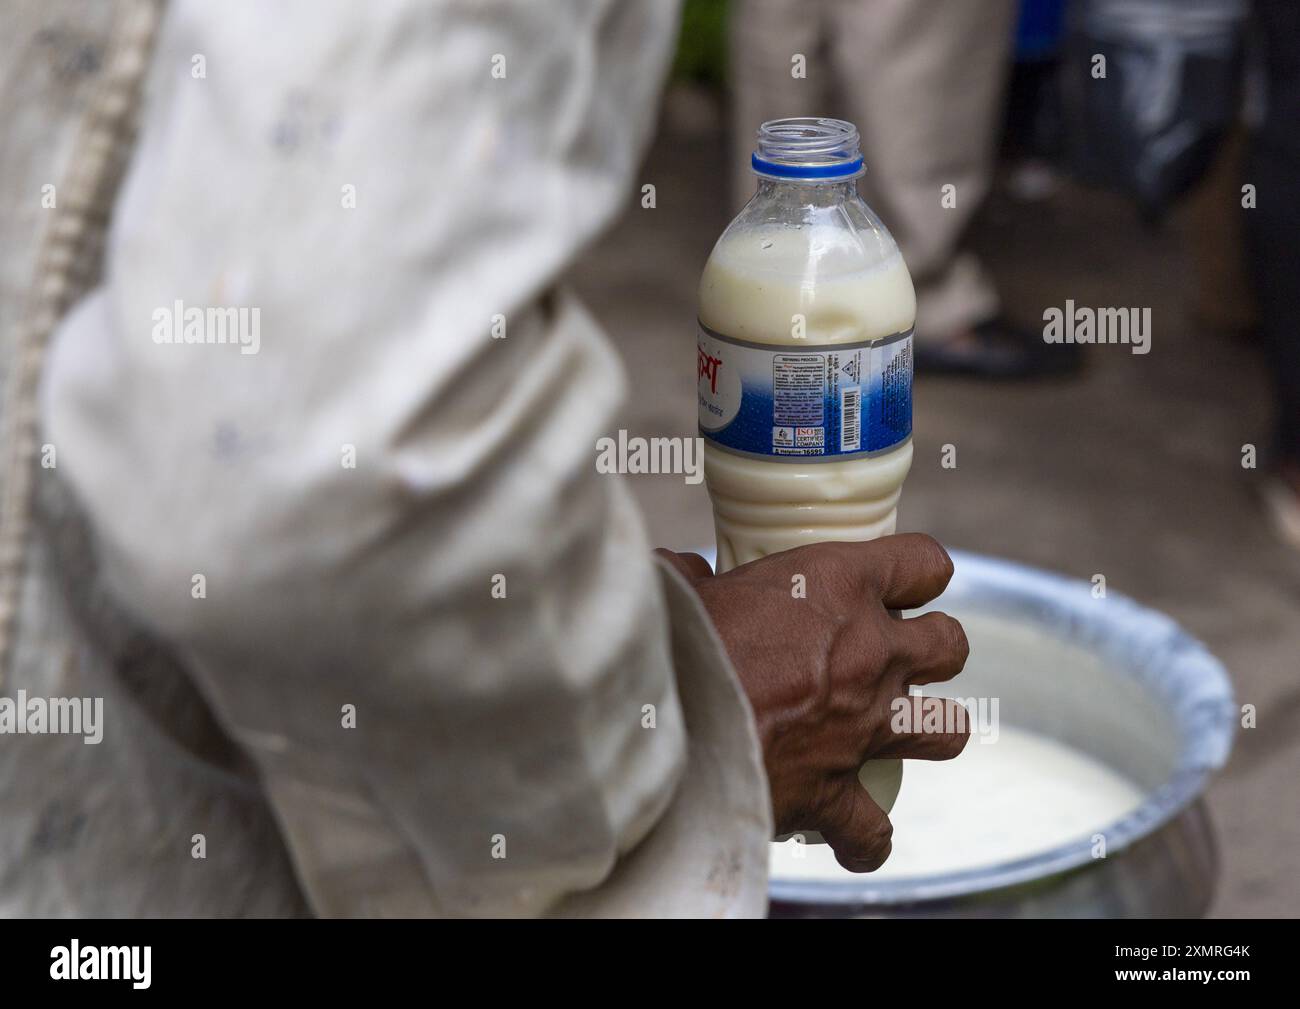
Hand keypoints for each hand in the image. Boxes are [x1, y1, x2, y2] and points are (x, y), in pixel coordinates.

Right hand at [657, 535, 969, 871]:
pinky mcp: (836, 792)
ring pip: (946, 729)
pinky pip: (874, 828)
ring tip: (897, 731)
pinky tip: (854, 839)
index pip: (923, 563)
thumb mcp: (685, 589)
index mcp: (841, 584)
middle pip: (949, 644)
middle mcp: (871, 653)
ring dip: (928, 730)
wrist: (669, 728)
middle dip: (935, 649)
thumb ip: (693, 577)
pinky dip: (865, 837)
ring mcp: (864, 726)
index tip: (903, 581)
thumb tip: (680, 572)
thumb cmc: (678, 642)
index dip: (919, 571)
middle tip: (897, 654)